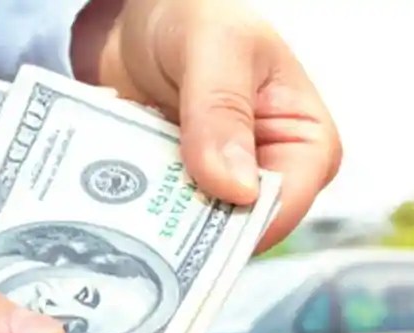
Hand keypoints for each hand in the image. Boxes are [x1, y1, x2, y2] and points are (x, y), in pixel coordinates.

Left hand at [71, 0, 341, 251]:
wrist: (142, 10)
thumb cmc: (198, 11)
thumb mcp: (217, 47)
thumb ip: (223, 111)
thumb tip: (236, 189)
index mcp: (306, 143)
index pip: (286, 203)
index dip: (242, 223)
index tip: (191, 227)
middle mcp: (270, 173)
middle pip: (239, 226)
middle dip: (193, 228)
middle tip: (143, 225)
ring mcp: (221, 185)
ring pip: (194, 229)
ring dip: (154, 220)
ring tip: (117, 201)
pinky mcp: (179, 189)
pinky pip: (158, 217)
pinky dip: (133, 207)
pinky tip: (107, 193)